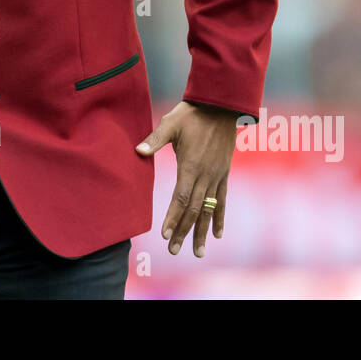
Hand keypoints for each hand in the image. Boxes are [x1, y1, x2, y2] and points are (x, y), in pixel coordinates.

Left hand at [135, 101, 238, 255]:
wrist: (220, 107)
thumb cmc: (191, 114)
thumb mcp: (171, 124)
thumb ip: (155, 139)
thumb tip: (138, 150)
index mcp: (190, 166)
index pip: (181, 198)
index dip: (174, 217)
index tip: (166, 234)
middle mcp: (205, 175)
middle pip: (194, 209)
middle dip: (184, 231)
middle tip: (174, 250)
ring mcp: (216, 176)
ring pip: (208, 209)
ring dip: (202, 231)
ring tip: (197, 252)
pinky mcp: (223, 174)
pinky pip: (221, 200)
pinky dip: (219, 217)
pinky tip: (217, 234)